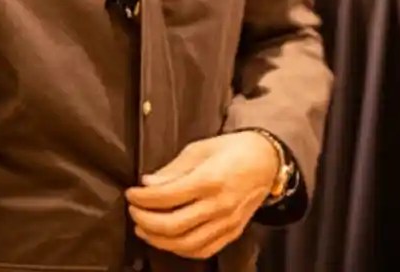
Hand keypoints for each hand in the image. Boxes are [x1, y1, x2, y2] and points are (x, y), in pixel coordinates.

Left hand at [125, 131, 278, 258]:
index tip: (131, 194)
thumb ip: (173, 170)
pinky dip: (182, 250)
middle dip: (145, 220)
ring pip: (186, 243)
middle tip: (133, 211)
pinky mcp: (233, 232)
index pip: (166, 196)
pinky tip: (168, 240)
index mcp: (209, 180)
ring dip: (159, 240)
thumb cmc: (232, 149)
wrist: (267, 160)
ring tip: (144, 229)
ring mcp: (227, 222)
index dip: (142, 198)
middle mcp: (219, 205)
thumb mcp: (199, 149)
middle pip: (173, 225)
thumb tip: (148, 183)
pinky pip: (204, 250)